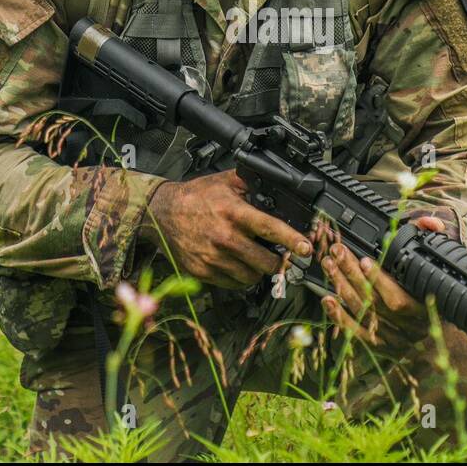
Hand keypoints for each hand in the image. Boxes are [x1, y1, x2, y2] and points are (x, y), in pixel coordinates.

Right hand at [145, 170, 312, 289]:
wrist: (160, 213)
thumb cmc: (194, 197)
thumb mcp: (225, 181)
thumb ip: (252, 183)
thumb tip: (280, 186)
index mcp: (232, 212)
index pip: (270, 228)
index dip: (292, 240)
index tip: (306, 248)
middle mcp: (224, 237)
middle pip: (265, 261)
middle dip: (279, 262)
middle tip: (283, 257)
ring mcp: (212, 258)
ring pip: (251, 276)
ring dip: (259, 271)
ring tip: (258, 260)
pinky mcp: (203, 272)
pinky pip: (232, 284)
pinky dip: (240, 277)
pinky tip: (239, 264)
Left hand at [315, 216, 449, 351]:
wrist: (442, 342)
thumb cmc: (440, 299)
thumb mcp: (444, 270)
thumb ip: (435, 242)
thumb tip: (429, 223)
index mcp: (424, 308)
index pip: (399, 297)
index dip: (380, 279)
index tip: (365, 260)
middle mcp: (409, 326)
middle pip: (375, 301)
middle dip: (353, 274)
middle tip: (337, 253)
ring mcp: (393, 339)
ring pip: (363, 313)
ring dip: (343, 287)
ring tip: (329, 265)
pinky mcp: (380, 347)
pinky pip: (356, 333)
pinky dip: (340, 316)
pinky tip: (327, 299)